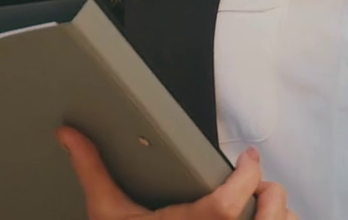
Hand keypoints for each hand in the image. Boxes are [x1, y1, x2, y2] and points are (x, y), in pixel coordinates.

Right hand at [56, 126, 293, 219]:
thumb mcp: (108, 215)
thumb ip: (93, 172)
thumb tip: (70, 136)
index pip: (234, 200)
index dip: (249, 172)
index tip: (248, 158)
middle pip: (272, 210)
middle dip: (268, 190)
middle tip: (255, 183)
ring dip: (278, 214)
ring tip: (262, 206)